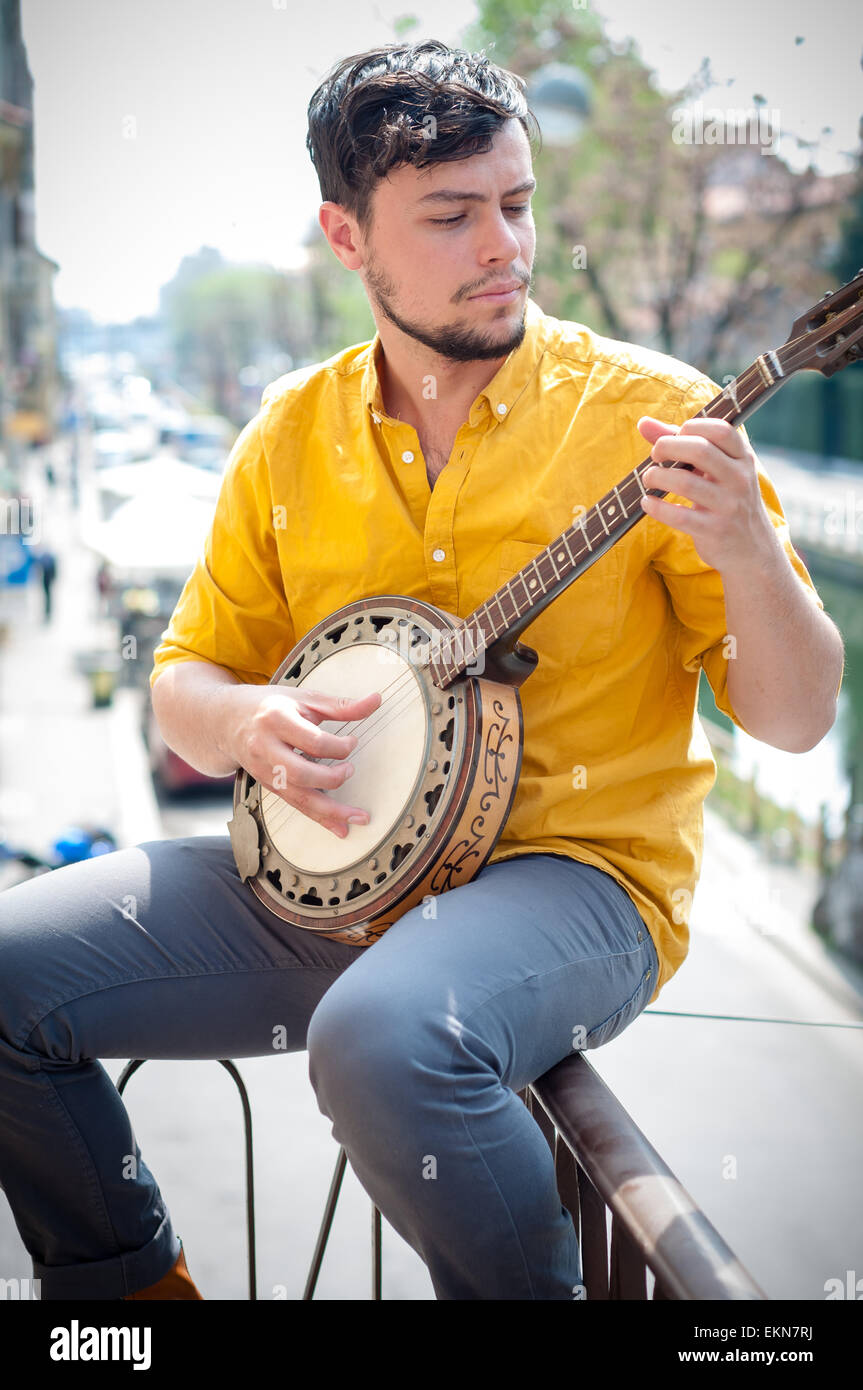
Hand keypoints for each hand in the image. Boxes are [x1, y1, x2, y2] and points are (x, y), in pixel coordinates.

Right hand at [223, 684, 382, 838]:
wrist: (224, 720)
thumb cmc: (268, 706)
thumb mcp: (303, 698)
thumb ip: (340, 705)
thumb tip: (376, 701)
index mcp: (276, 720)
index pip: (313, 741)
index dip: (339, 746)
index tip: (352, 743)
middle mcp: (266, 748)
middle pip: (301, 774)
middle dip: (332, 778)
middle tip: (349, 771)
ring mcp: (264, 771)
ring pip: (298, 797)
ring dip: (330, 811)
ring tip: (358, 817)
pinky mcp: (268, 786)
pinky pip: (295, 805)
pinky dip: (318, 818)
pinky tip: (338, 827)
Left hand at [637, 415, 776, 573]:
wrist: (752, 551)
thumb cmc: (725, 501)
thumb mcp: (714, 471)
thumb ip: (681, 443)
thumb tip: (644, 423)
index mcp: (742, 459)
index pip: (721, 430)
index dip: (692, 427)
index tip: (675, 436)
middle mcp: (740, 479)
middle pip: (700, 450)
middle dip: (668, 447)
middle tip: (655, 455)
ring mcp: (729, 506)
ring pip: (685, 482)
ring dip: (657, 477)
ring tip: (649, 479)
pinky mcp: (715, 531)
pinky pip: (679, 516)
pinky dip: (656, 507)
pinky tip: (647, 503)